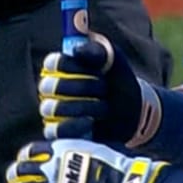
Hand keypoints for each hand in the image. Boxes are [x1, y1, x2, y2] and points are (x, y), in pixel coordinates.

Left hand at [0, 140, 164, 182]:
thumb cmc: (124, 167)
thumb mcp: (104, 145)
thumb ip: (87, 145)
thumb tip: (88, 140)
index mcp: (63, 149)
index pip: (32, 151)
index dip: (26, 157)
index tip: (25, 162)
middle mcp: (53, 168)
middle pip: (22, 170)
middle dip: (15, 175)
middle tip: (13, 180)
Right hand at [39, 32, 154, 144]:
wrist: (132, 109)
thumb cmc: (117, 78)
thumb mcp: (113, 59)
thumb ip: (96, 50)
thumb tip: (76, 50)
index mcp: (60, 65)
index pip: (52, 63)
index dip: (70, 65)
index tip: (94, 68)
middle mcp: (51, 87)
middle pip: (50, 86)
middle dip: (81, 86)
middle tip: (104, 86)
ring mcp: (52, 110)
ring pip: (52, 108)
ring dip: (82, 106)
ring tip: (104, 106)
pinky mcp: (58, 132)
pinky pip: (54, 131)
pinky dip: (73, 126)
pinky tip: (90, 122)